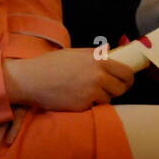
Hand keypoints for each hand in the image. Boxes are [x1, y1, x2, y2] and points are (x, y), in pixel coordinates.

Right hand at [3, 49, 133, 110]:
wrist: (30, 80)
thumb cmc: (49, 65)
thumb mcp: (73, 53)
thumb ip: (94, 55)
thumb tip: (110, 52)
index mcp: (96, 60)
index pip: (126, 71)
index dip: (128, 78)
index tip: (125, 80)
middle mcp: (97, 75)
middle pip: (121, 87)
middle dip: (117, 89)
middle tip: (109, 89)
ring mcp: (91, 91)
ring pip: (108, 98)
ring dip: (101, 97)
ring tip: (86, 92)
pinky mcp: (83, 105)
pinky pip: (93, 106)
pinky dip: (88, 104)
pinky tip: (75, 98)